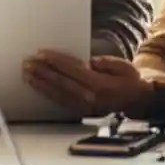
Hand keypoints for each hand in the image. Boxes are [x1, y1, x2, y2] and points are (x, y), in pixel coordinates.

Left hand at [22, 51, 147, 115]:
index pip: (72, 69)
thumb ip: (106, 63)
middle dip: (42, 71)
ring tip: (27, 74)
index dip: (55, 61)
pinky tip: (38, 87)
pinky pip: (60, 102)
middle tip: (27, 62)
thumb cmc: (129, 81)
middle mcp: (90, 97)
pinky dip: (47, 94)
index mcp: (100, 84)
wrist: (137, 101)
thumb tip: (90, 62)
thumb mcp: (124, 66)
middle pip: (61, 81)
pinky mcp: (81, 111)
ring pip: (57, 93)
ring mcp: (84, 106)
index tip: (41, 54)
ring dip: (40, 83)